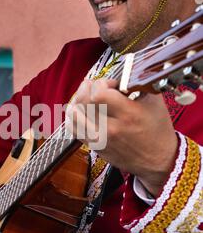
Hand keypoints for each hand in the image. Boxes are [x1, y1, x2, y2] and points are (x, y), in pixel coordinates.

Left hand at [66, 79, 177, 196]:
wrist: (158, 160)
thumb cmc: (157, 129)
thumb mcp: (155, 102)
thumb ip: (139, 83)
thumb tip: (124, 71)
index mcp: (128, 115)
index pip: (99, 93)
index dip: (101, 83)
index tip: (111, 85)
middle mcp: (111, 128)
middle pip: (84, 101)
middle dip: (88, 88)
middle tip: (97, 87)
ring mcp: (100, 139)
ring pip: (74, 114)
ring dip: (78, 100)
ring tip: (86, 96)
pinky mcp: (94, 147)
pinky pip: (74, 128)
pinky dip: (74, 115)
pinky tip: (81, 110)